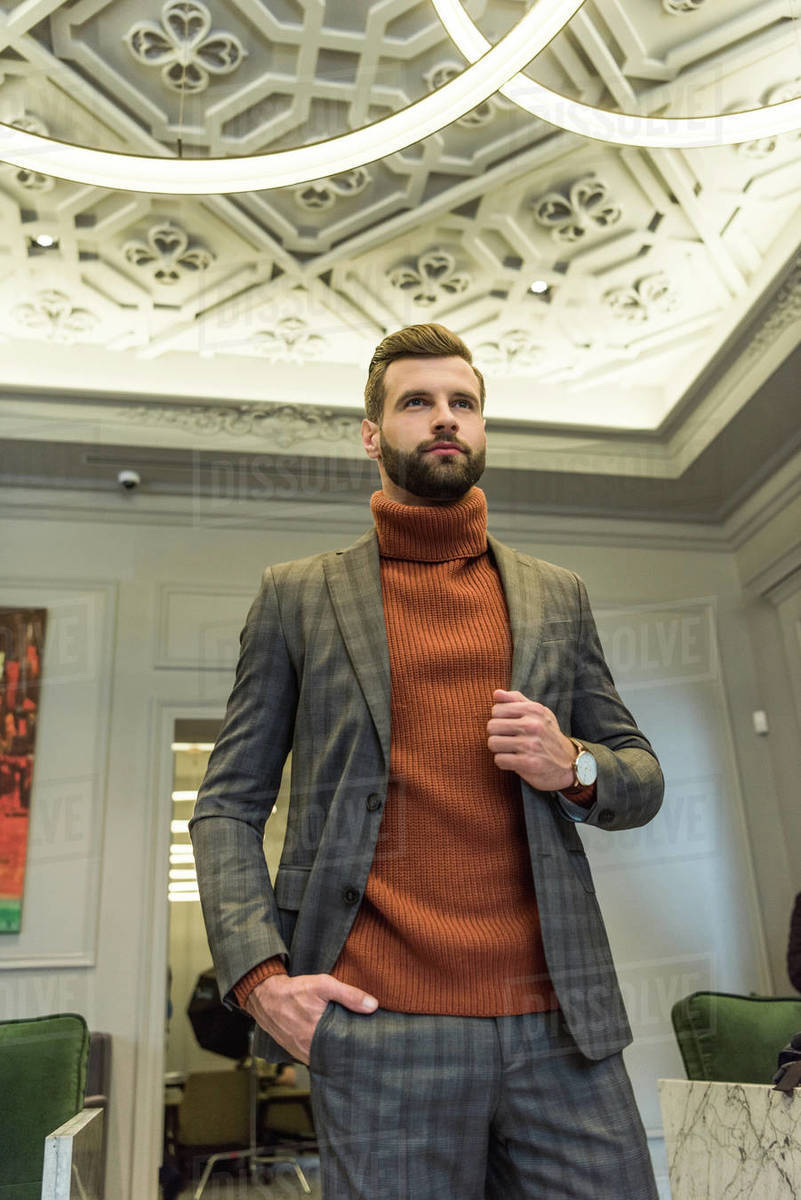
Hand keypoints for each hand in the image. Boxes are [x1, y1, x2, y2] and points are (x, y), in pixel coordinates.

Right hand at [245, 973, 377, 1064]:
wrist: (266, 997)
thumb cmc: (295, 991)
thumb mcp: (323, 985)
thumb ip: (349, 995)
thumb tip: (373, 1006)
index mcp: (318, 1034)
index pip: (346, 1049)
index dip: (359, 1048)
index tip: (371, 1045)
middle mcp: (309, 1049)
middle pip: (337, 1056)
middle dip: (350, 1053)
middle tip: (364, 1048)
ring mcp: (302, 1054)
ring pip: (326, 1059)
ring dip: (337, 1055)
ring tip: (352, 1049)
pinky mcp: (296, 1053)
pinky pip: (315, 1058)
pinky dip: (324, 1054)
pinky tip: (333, 1047)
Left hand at [487, 689, 574, 791]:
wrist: (569, 762)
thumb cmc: (547, 734)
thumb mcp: (538, 713)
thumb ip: (516, 700)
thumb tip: (496, 693)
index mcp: (534, 710)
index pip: (496, 709)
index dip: (499, 719)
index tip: (508, 725)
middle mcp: (533, 725)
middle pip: (491, 726)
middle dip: (497, 734)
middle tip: (508, 739)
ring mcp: (531, 745)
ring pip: (493, 743)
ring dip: (499, 749)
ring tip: (510, 749)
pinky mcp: (528, 763)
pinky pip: (499, 760)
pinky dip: (503, 761)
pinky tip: (514, 760)